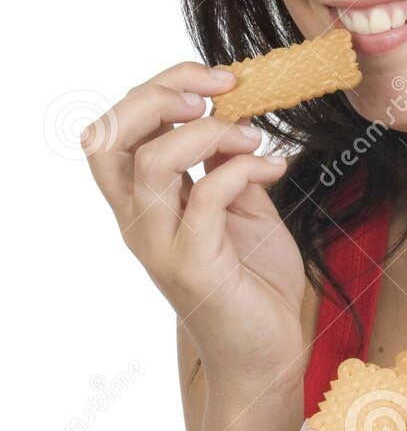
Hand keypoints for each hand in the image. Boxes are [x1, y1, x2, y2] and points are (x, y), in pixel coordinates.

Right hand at [81, 59, 306, 388]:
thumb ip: (225, 163)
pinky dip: (241, 169)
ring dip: (207, 132)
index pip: (115, 128)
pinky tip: (272, 170)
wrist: (269, 352)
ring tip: (253, 136)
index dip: (158, 88)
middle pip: (109, 137)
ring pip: (150, 163)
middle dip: (161, 94)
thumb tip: (232, 111)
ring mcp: (160, 245)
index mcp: (142, 201)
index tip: (217, 79)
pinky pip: (205, 198)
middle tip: (220, 89)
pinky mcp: (193, 266)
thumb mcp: (240, 207)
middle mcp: (139, 221)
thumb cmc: (253, 280)